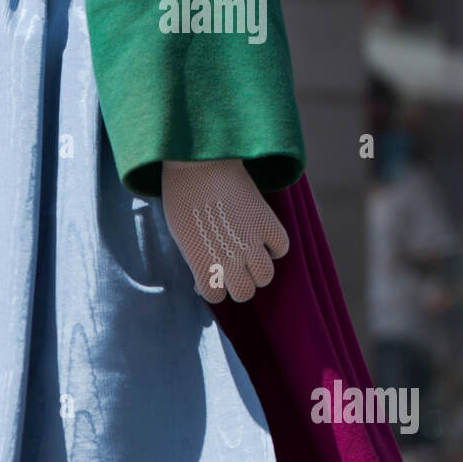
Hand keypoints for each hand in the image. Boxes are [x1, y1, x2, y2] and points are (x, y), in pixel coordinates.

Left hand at [162, 159, 288, 304]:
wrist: (198, 164)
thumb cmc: (181, 199)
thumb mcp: (181, 238)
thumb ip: (195, 261)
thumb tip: (202, 281)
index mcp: (203, 265)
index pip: (215, 296)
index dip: (212, 288)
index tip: (208, 276)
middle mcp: (229, 259)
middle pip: (244, 293)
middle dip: (237, 284)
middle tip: (232, 269)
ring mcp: (250, 242)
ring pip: (265, 276)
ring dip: (258, 270)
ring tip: (250, 256)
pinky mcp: (267, 222)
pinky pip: (281, 247)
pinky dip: (274, 246)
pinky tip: (264, 238)